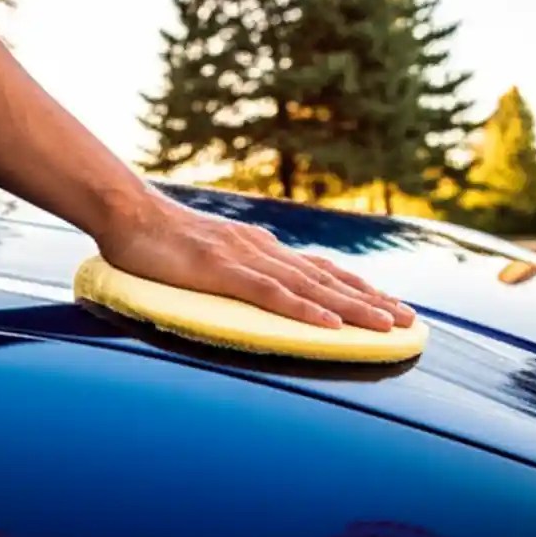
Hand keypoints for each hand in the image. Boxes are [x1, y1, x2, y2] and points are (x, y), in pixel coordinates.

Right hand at [95, 191, 415, 331]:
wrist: (126, 211)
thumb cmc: (159, 238)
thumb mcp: (208, 253)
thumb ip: (236, 267)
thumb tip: (261, 284)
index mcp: (259, 248)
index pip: (319, 271)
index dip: (357, 289)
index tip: (389, 306)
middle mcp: (262, 249)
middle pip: (327, 278)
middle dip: (371, 300)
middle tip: (409, 320)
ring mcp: (244, 258)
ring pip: (310, 286)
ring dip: (353, 307)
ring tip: (387, 325)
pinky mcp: (222, 270)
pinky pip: (271, 294)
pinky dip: (305, 310)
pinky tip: (331, 324)